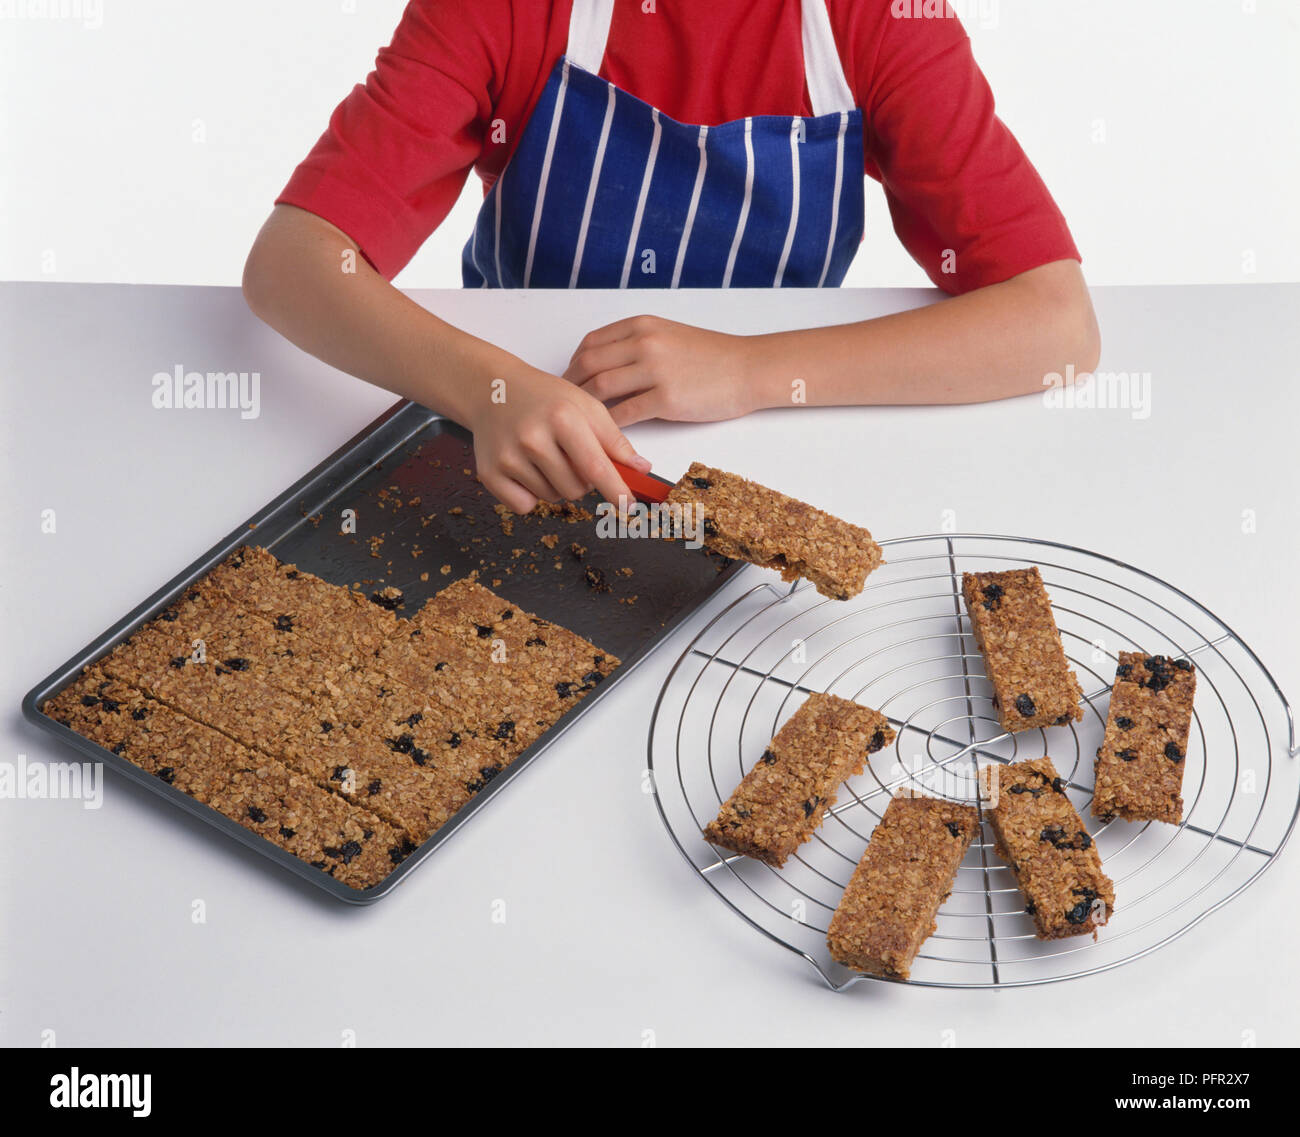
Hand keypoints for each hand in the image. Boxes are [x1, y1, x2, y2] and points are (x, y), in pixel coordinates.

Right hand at [466, 365, 650, 512]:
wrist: (493, 390)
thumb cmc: (544, 398)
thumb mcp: (585, 407)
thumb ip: (614, 440)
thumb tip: (641, 470)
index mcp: (562, 418)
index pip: (596, 467)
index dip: (615, 490)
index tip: (628, 506)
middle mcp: (532, 438)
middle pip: (576, 490)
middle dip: (581, 480)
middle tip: (568, 455)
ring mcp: (508, 457)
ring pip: (552, 498)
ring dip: (555, 485)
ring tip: (544, 456)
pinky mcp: (489, 474)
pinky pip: (524, 506)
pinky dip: (530, 496)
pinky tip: (525, 469)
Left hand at [563, 315, 759, 426]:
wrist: (748, 368)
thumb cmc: (712, 356)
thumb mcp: (669, 335)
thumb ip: (636, 344)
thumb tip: (605, 364)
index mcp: (642, 325)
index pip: (590, 344)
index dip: (573, 365)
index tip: (568, 382)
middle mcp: (643, 343)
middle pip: (588, 366)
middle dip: (570, 388)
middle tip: (565, 408)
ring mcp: (654, 370)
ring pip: (600, 390)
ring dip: (584, 410)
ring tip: (579, 424)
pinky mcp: (665, 399)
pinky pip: (623, 414)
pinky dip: (608, 426)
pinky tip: (603, 435)